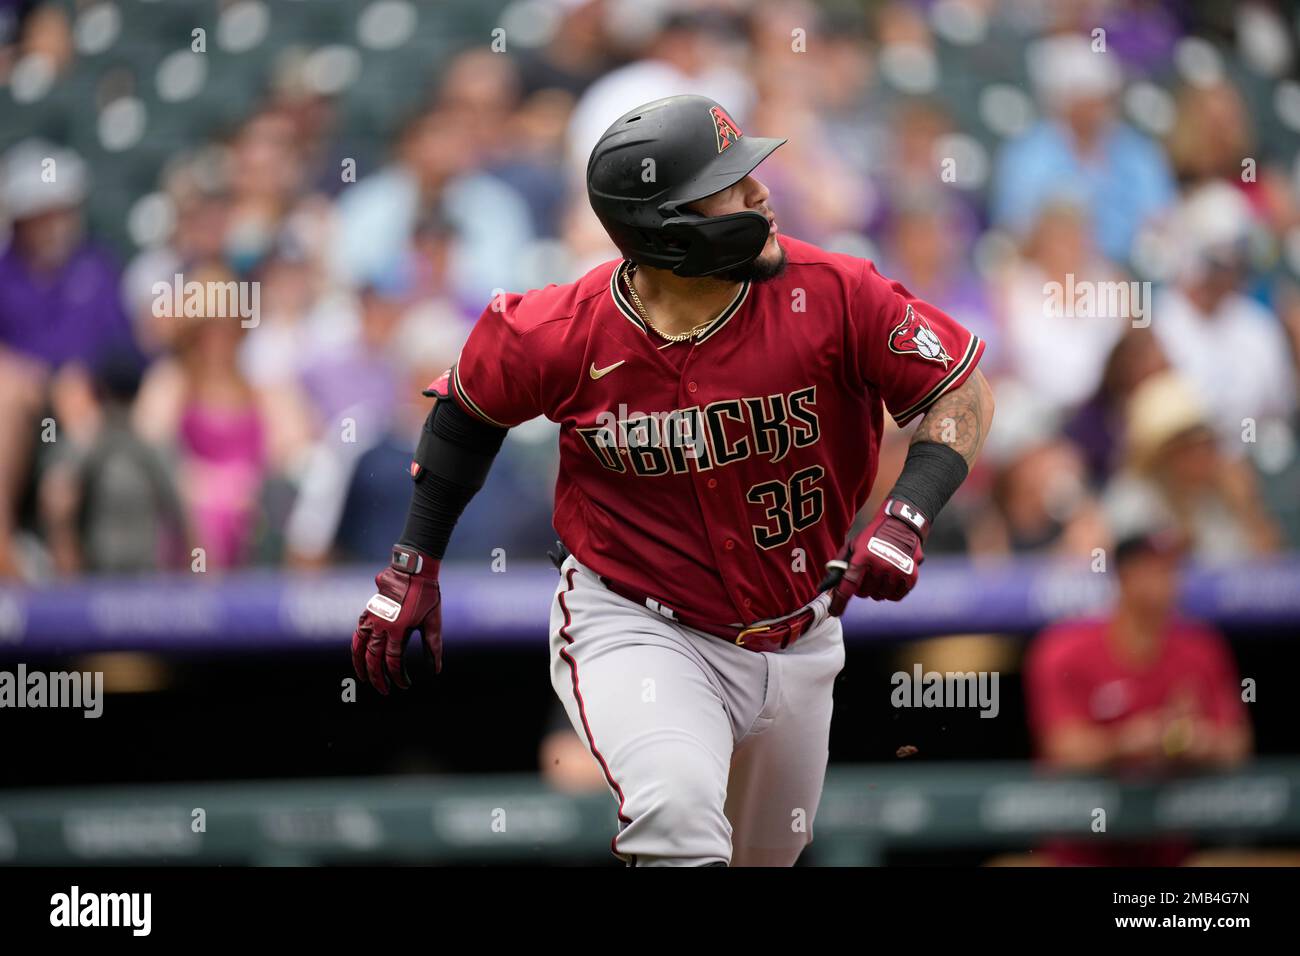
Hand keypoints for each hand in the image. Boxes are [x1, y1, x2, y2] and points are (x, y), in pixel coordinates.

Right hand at [351, 544, 442, 694]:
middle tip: (384, 690)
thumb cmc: (427, 595)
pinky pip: (358, 632)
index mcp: (398, 630)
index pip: (393, 661)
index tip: (403, 685)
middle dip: (377, 677)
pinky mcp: (368, 611)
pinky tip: (358, 654)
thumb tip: (436, 669)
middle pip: (374, 659)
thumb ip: (433, 646)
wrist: (413, 570)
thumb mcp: (433, 621)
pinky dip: (356, 646)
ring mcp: (372, 618)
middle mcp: (382, 626)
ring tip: (363, 678)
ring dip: (360, 665)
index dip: (397, 676)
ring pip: (360, 647)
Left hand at [822, 498, 927, 615]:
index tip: (834, 612)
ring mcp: (897, 571)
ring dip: (876, 590)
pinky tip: (890, 581)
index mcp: (863, 556)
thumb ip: (840, 564)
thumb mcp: (853, 544)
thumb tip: (826, 585)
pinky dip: (891, 593)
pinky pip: (895, 597)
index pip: (849, 585)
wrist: (901, 524)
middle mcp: (880, 564)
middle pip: (864, 593)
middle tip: (865, 577)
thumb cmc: (873, 536)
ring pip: (880, 596)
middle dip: (861, 589)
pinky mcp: (910, 576)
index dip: (840, 601)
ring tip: (879, 575)